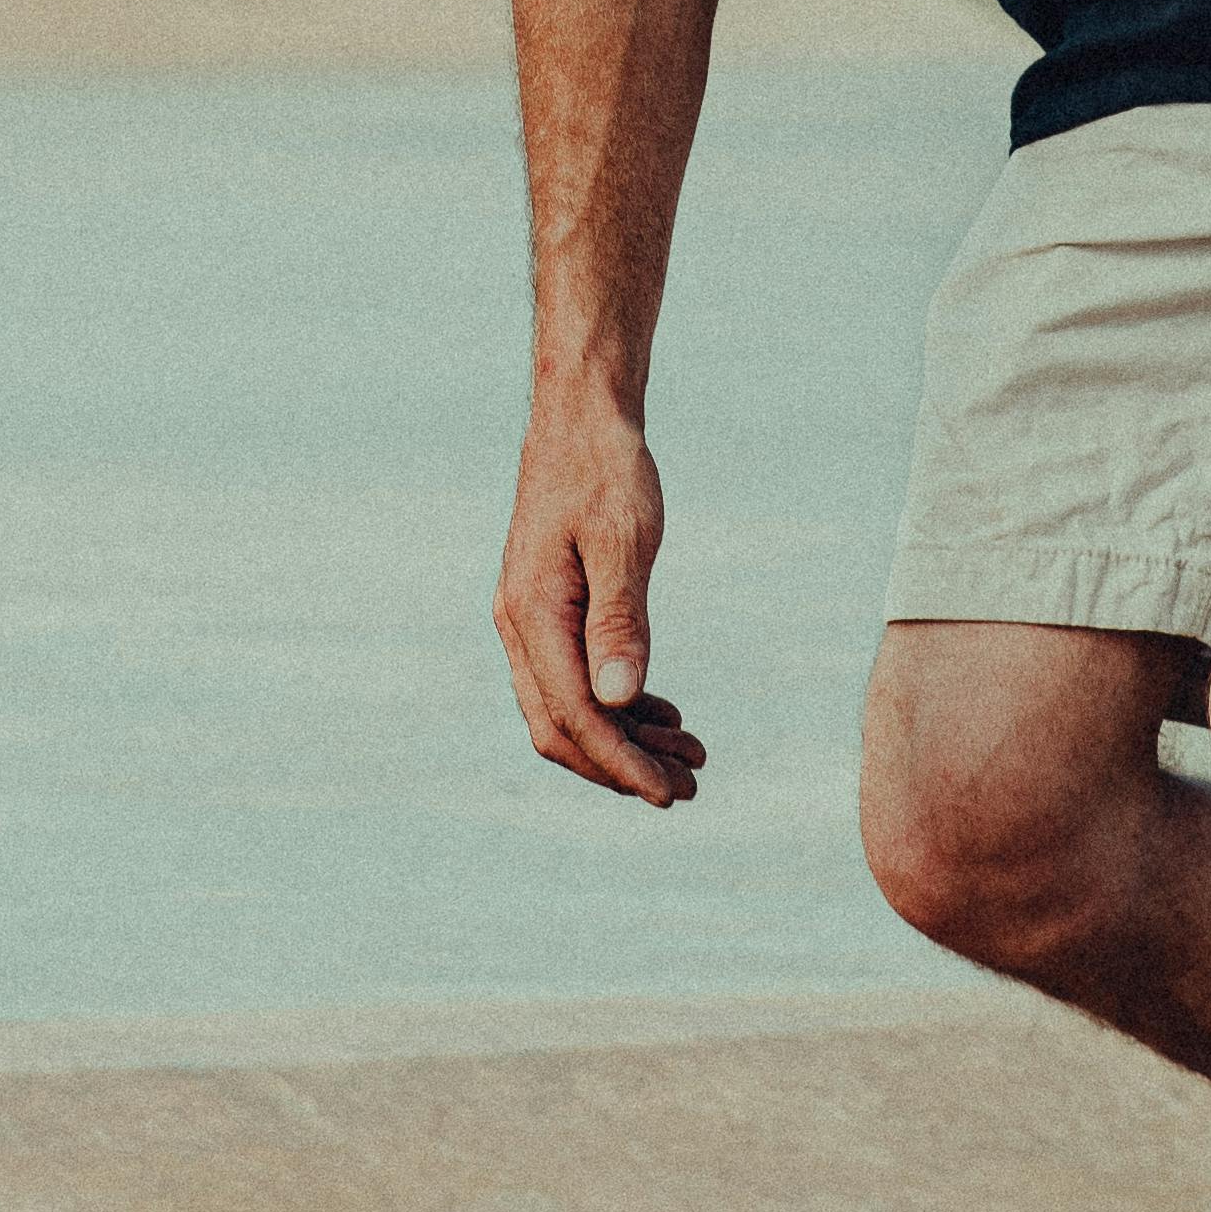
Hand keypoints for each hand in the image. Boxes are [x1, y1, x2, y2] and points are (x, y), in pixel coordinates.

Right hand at [495, 397, 702, 807]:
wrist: (583, 417)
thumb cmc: (606, 470)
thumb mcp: (624, 542)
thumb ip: (620, 622)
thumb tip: (620, 700)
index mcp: (533, 614)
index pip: (574, 715)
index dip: (620, 763)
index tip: (668, 794)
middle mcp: (521, 625)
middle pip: (561, 727)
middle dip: (622, 765)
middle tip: (688, 786)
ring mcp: (532, 618)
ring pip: (569, 706)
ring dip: (626, 739)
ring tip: (689, 754)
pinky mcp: (550, 608)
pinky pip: (575, 677)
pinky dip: (618, 705)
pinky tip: (663, 711)